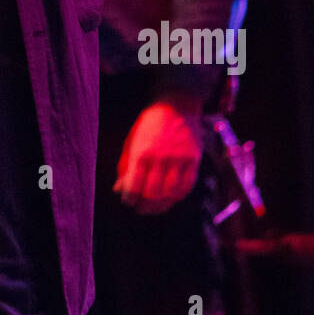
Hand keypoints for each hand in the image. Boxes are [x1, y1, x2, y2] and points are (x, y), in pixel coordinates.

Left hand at [113, 98, 203, 213]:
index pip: (135, 184)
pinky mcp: (194, 160)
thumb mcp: (132, 139)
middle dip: (144, 205)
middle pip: (153, 192)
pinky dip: (178, 197)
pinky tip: (171, 199)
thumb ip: (126, 165)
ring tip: (154, 208)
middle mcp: (161, 157)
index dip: (130, 198)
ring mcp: (180, 159)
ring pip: (170, 193)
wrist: (177, 105)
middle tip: (140, 209)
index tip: (128, 201)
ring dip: (161, 205)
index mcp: (142, 151)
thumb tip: (119, 188)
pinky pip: (187, 186)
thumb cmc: (151, 123)